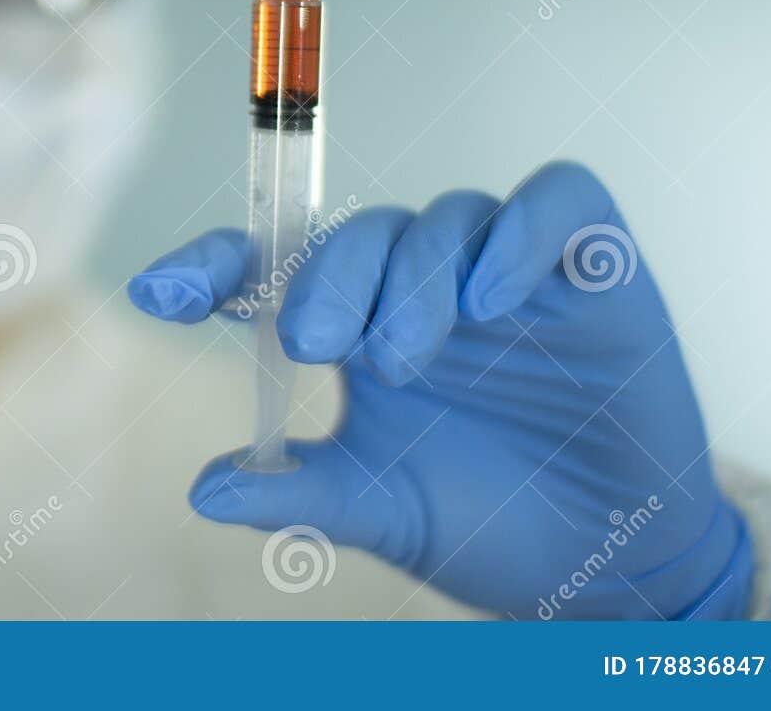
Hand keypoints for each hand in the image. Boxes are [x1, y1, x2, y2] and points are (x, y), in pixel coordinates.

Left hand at [128, 161, 752, 618]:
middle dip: (323, 279)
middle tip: (313, 342)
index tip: (158, 294)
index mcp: (357, 327)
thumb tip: (203, 489)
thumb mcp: (380, 510)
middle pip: (358, 233)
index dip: (211, 265)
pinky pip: (557, 202)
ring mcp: (506, 269)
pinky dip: (521, 233)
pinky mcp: (593, 265)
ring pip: (445, 217)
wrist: (612, 568)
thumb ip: (300, 492)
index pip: (274, 266)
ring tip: (403, 357)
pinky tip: (489, 301)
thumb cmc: (488, 523)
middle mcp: (422, 284)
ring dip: (411, 277)